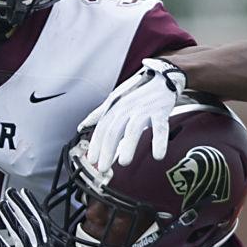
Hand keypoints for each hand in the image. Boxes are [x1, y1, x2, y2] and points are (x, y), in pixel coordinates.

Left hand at [0, 188, 61, 246]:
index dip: (33, 205)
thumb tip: (15, 225)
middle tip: (9, 193)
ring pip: (20, 235)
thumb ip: (20, 242)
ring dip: (10, 219)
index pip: (42, 222)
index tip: (24, 192)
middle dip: (21, 206)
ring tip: (0, 206)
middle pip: (31, 224)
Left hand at [80, 57, 187, 172]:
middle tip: (104, 168)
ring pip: (134, 128)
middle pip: (114, 130)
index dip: (96, 144)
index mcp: (116, 108)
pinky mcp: (161, 111)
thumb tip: (82, 125)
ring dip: (128, 146)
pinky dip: (159, 142)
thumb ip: (100, 114)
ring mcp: (144, 109)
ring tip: (124, 162)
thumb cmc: (139, 94)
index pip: (102, 128)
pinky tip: (158, 155)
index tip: (92, 160)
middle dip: (107, 150)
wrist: (164, 79)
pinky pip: (160, 128)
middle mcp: (128, 108)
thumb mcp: (117, 101)